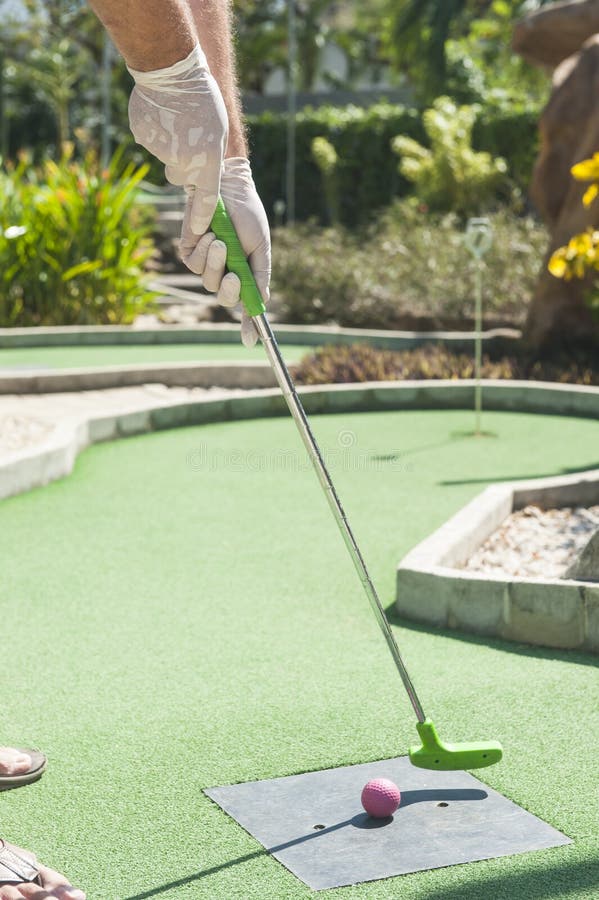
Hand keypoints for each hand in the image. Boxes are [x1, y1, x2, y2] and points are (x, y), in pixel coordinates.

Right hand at [127, 45, 227, 234]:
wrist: (172, 70)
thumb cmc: (203, 99)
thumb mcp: (218, 132)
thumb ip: (208, 159)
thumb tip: (193, 178)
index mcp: (207, 161)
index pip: (206, 199)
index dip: (201, 217)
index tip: (198, 231)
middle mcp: (183, 161)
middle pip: (180, 176)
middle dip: (183, 164)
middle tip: (187, 137)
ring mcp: (160, 151)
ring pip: (165, 158)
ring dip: (169, 145)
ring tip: (175, 120)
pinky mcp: (142, 138)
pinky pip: (150, 143)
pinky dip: (154, 132)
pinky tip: (160, 114)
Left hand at [179, 157, 270, 346]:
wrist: (228, 187)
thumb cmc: (248, 215)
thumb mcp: (260, 248)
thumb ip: (260, 276)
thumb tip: (262, 304)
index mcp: (245, 274)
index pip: (246, 305)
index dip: (248, 326)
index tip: (250, 341)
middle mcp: (225, 272)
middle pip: (224, 298)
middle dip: (229, 289)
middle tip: (234, 276)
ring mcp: (206, 263)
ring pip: (208, 281)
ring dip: (215, 263)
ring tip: (220, 240)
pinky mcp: (189, 251)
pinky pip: (193, 264)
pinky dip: (202, 252)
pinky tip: (208, 234)